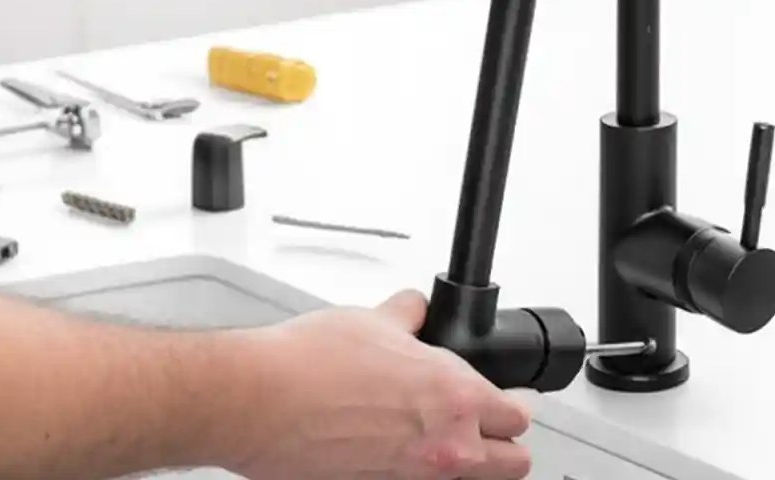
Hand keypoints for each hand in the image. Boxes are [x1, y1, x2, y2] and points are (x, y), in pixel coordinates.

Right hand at [227, 290, 531, 478]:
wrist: (255, 402)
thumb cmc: (307, 364)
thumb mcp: (373, 320)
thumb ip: (408, 316)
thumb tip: (415, 310)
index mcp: (454, 397)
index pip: (519, 414)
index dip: (515, 402)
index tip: (508, 397)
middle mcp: (443, 448)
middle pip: (514, 463)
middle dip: (506, 444)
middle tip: (489, 425)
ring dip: (464, 462)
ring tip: (440, 437)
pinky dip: (417, 471)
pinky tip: (395, 448)